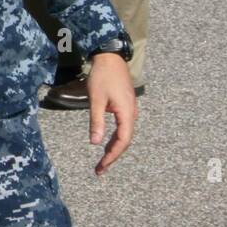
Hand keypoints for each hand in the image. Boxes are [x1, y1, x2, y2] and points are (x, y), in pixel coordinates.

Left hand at [87, 53, 136, 174]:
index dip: (112, 156)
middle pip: (125, 141)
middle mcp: (132, 114)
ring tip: (102, 161)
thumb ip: (96, 121)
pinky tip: (106, 142)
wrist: (110, 57)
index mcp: (127, 114)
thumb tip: (94, 143)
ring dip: (114, 148)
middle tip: (99, 169)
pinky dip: (115, 138)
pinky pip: (123, 127)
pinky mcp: (126, 106)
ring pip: (124, 134)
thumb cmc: (102, 77)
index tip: (101, 167)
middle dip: (112, 156)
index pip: (122, 141)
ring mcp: (130, 110)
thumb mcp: (96, 100)